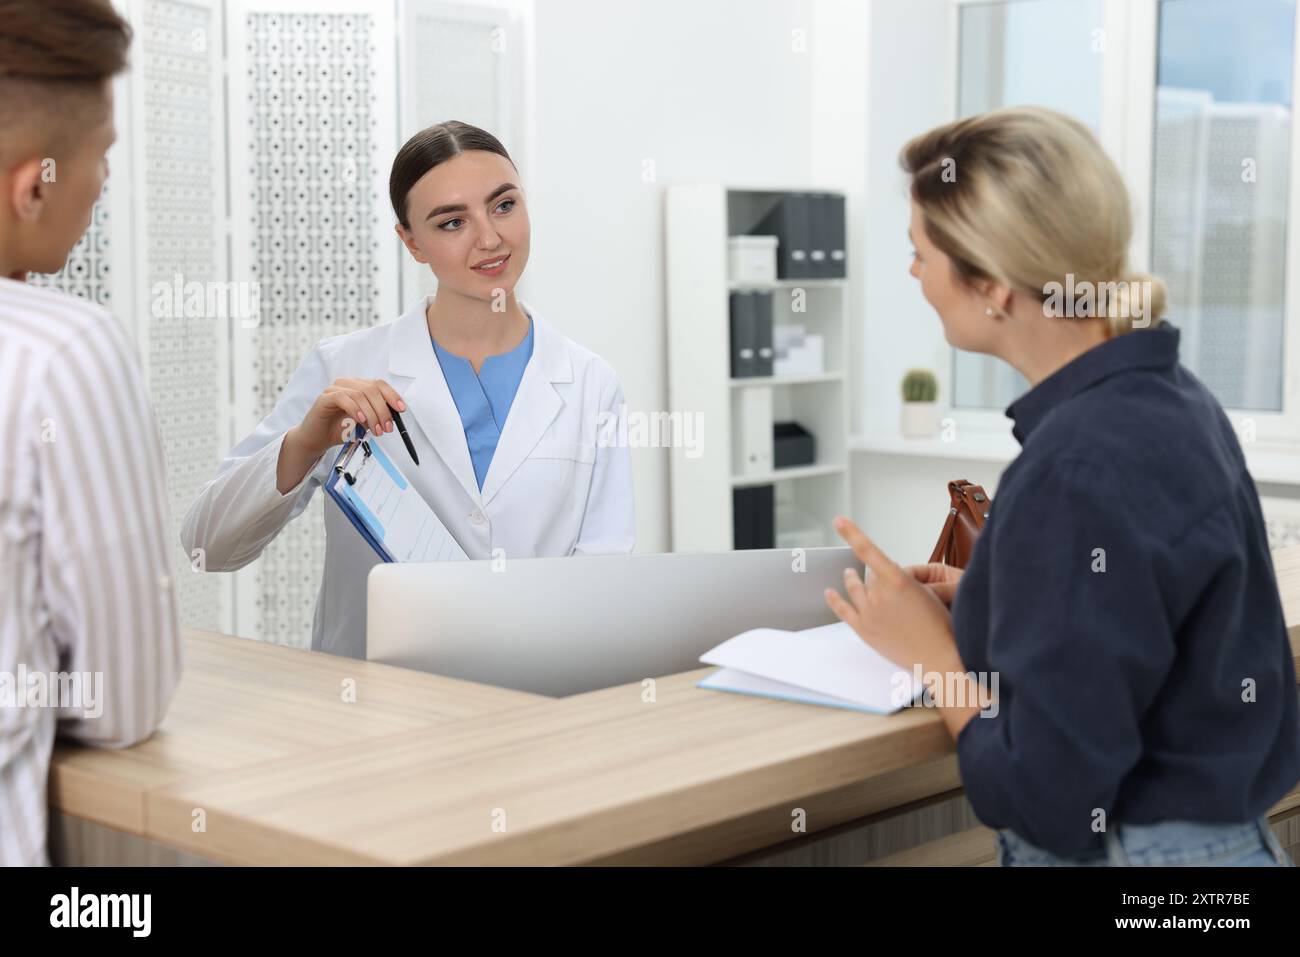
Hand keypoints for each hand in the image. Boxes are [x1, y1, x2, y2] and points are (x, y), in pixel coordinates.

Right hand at [294, 377, 406, 455]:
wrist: (316, 439)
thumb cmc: (339, 429)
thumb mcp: (364, 422)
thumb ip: (376, 415)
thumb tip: (392, 416)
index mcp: (357, 386)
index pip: (378, 384)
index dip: (392, 395)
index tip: (401, 409)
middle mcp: (346, 384)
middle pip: (371, 390)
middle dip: (383, 410)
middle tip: (387, 427)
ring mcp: (334, 389)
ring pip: (359, 394)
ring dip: (372, 414)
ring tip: (376, 430)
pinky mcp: (324, 398)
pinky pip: (342, 398)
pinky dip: (355, 409)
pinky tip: (361, 420)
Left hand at [824, 517, 981, 737]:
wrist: (938, 656)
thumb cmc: (939, 624)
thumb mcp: (927, 592)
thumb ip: (902, 582)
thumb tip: (884, 580)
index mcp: (897, 580)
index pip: (869, 551)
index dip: (852, 533)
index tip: (839, 520)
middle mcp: (879, 594)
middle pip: (869, 576)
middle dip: (874, 576)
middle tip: (880, 580)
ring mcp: (869, 613)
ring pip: (855, 589)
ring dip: (852, 580)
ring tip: (849, 574)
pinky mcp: (864, 630)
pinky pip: (843, 610)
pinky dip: (834, 600)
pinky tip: (829, 593)